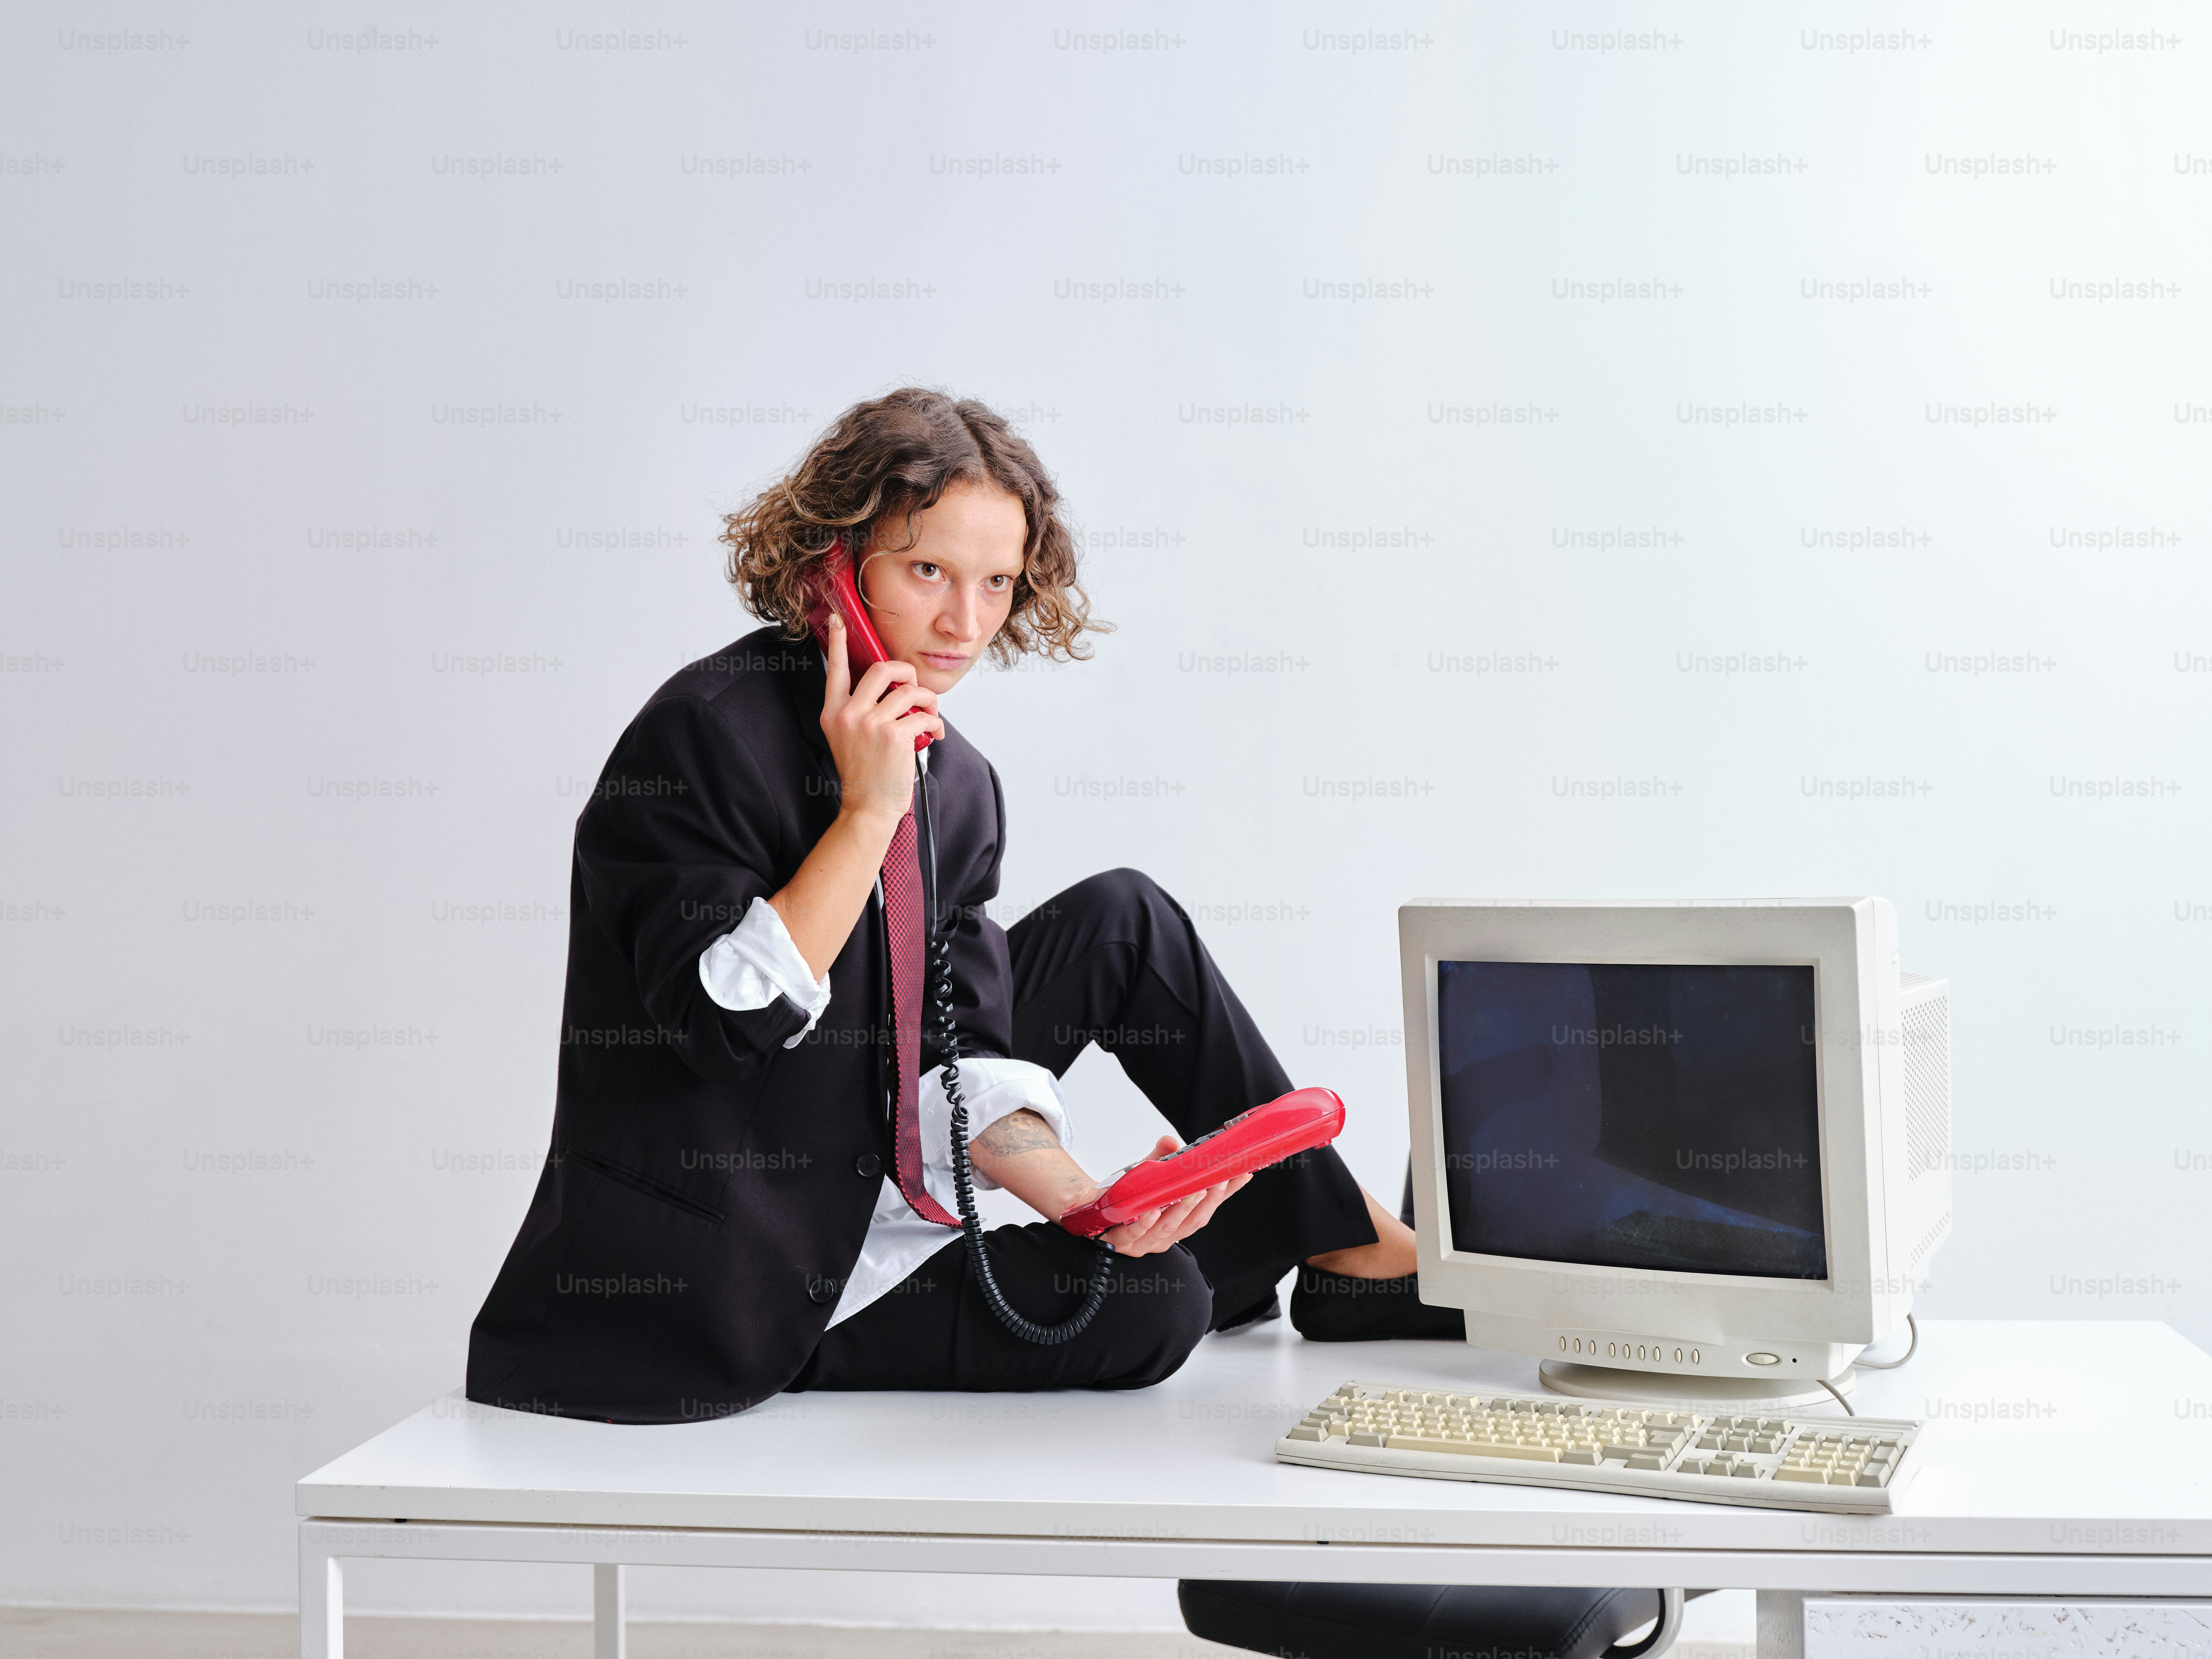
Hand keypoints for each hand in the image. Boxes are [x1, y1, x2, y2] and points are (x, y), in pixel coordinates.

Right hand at [818, 613, 943, 824]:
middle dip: (906, 671)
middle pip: (881, 669)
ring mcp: (870, 724)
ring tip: (930, 716)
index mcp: (833, 712)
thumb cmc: (865, 772)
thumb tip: (891, 685)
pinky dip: (936, 723)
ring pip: (909, 691)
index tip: (839, 620)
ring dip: (928, 701)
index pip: (834, 669)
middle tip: (915, 687)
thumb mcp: (848, 737)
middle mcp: (848, 714)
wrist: (868, 808)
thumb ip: (859, 709)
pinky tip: (935, 735)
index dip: (838, 643)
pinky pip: (924, 715)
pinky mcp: (894, 736)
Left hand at [1088, 1135, 1252, 1257]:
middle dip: (1208, 1201)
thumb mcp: (1145, 1173)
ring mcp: (1144, 1242)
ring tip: (1194, 1192)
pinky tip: (1151, 1210)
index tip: (1242, 1173)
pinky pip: (1134, 1234)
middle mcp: (1165, 1236)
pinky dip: (1144, 1222)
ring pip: (1168, 1230)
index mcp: (1177, 1222)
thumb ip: (1160, 1158)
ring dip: (1181, 1210)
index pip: (1207, 1208)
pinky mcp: (1120, 1242)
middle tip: (1218, 1181)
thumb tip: (1172, 1141)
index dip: (1227, 1193)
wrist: (1089, 1209)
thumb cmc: (1124, 1195)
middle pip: (1193, 1222)